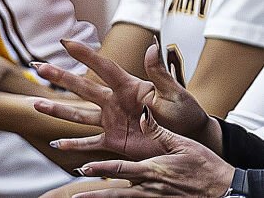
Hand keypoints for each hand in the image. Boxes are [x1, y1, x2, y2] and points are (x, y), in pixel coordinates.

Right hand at [36, 40, 214, 155]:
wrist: (191, 139)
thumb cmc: (185, 114)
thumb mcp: (175, 94)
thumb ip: (160, 73)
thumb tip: (152, 46)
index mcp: (129, 87)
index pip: (103, 67)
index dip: (85, 55)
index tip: (65, 41)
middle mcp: (114, 101)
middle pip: (82, 88)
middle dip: (60, 77)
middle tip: (38, 67)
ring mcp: (112, 121)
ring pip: (78, 114)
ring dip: (57, 110)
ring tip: (36, 104)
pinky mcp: (115, 140)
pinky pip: (90, 143)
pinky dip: (74, 145)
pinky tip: (58, 144)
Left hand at [73, 108, 236, 196]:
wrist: (228, 191)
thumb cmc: (207, 166)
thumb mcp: (183, 145)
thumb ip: (158, 132)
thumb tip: (141, 114)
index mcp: (153, 170)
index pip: (120, 170)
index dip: (100, 169)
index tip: (83, 168)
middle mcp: (152, 187)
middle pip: (118, 192)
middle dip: (96, 194)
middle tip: (76, 195)